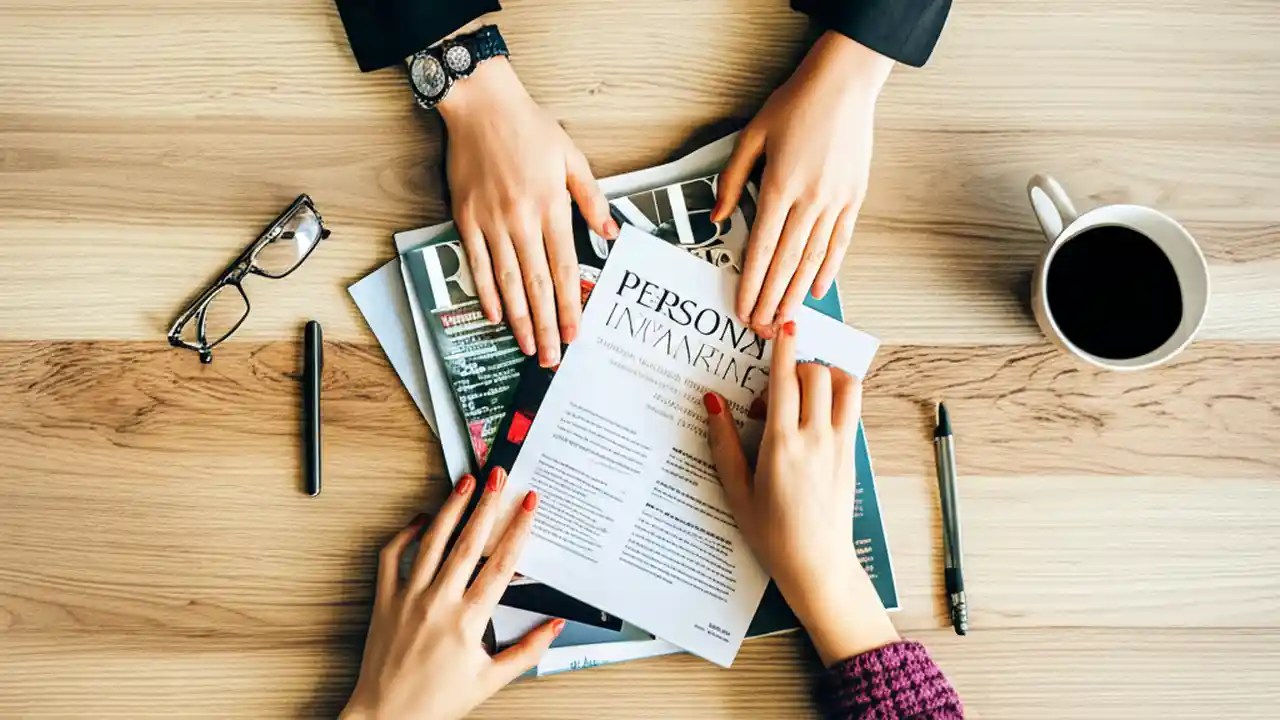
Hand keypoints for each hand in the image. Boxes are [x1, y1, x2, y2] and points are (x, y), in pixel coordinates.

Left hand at [341, 470, 562, 719]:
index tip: (528, 505)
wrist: (387, 717)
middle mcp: (439, 602)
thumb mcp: (491, 680)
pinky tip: (420, 519)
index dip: (518, 529)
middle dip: (487, 505)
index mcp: (468, 620)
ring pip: (432, 541)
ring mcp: (409, 597)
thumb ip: (527, 650)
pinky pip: (392, 556)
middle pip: (468, 542)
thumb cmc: (436, 702)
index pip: (501, 564)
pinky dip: (405, 533)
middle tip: (499, 476)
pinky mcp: (385, 599)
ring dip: (450, 508)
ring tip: (465, 483)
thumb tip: (555, 626)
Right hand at [440, 57, 617, 366]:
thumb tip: (611, 232)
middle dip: (547, 325)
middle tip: (552, 357)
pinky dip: (486, 293)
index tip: (576, 334)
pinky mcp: (466, 218)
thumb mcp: (572, 157)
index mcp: (551, 207)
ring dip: (519, 319)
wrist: (481, 105)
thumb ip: (592, 198)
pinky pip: (476, 264)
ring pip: (507, 281)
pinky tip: (496, 316)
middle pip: (536, 285)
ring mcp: (491, 222)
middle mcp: (521, 220)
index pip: (564, 269)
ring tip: (528, 347)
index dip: (571, 306)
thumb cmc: (530, 128)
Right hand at [703, 321, 898, 665]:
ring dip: (824, 376)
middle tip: (772, 393)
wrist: (817, 563)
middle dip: (796, 367)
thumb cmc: (772, 533)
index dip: (784, 347)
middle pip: (815, 374)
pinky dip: (838, 396)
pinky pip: (852, 408)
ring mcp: (839, 445)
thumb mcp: (736, 490)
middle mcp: (815, 438)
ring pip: (844, 385)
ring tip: (801, 394)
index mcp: (781, 445)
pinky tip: (815, 415)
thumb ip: (723, 443)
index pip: (785, 380)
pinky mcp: (852, 453)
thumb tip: (712, 401)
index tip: (784, 324)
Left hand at [714, 32, 893, 335]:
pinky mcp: (854, 198)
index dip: (751, 285)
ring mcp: (835, 201)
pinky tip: (817, 290)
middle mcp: (809, 200)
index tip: (743, 309)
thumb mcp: (752, 136)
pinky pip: (840, 242)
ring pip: (813, 259)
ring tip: (785, 320)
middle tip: (761, 328)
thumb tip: (719, 218)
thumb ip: (733, 181)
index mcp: (779, 186)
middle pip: (786, 262)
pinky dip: (828, 268)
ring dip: (796, 293)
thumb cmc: (795, 104)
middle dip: (771, 300)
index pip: (761, 249)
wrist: (844, 84)